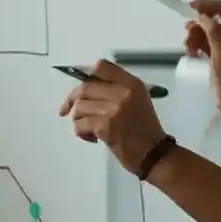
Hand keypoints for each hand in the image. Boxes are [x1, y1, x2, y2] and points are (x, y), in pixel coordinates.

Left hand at [59, 59, 167, 175]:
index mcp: (131, 84)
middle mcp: (122, 92)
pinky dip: (81, 133)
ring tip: (89, 129)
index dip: (85, 76)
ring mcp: (113, 109)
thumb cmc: (145, 129)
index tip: (79, 88)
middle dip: (71, 100)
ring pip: (79, 107)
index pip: (101, 67)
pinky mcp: (105, 126)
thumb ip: (116, 89)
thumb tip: (85, 88)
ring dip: (78, 120)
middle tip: (67, 111)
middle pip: (84, 87)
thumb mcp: (137, 100)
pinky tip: (92, 138)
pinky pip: (80, 124)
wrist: (154, 154)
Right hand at [184, 0, 220, 116]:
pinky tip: (192, 55)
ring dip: (193, 37)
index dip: (206, 4)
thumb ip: (214, 32)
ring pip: (204, 32)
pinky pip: (203, 43)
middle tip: (187, 37)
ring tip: (189, 51)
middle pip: (210, 20)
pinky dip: (195, 46)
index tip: (189, 8)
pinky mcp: (216, 56)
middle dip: (196, 26)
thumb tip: (204, 16)